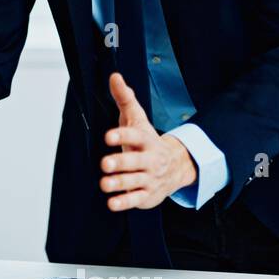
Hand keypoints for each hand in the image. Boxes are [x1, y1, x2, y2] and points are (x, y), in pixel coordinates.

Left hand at [100, 72, 197, 210]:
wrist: (174, 167)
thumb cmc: (146, 141)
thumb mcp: (136, 119)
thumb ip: (124, 98)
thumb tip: (114, 76)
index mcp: (147, 140)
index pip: (135, 136)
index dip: (122, 136)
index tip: (107, 136)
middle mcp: (150, 160)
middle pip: (136, 161)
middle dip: (121, 162)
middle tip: (105, 163)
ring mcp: (150, 178)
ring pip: (135, 181)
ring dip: (119, 183)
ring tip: (104, 183)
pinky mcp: (147, 195)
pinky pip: (136, 199)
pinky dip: (124, 202)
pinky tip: (111, 203)